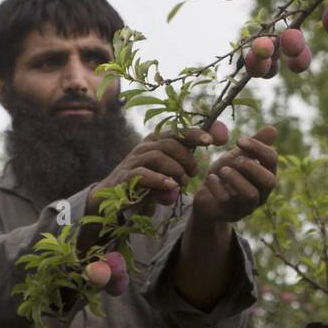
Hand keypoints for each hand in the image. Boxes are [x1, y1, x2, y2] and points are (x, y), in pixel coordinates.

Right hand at [91, 127, 211, 210]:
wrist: (116, 196)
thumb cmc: (148, 181)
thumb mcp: (169, 171)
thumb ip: (184, 165)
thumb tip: (202, 162)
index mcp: (156, 141)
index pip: (177, 131)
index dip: (194, 133)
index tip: (211, 140)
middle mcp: (144, 147)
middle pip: (170, 143)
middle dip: (187, 158)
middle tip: (194, 173)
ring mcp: (133, 161)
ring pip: (158, 156)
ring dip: (176, 170)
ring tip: (183, 182)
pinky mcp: (125, 177)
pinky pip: (143, 174)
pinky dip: (160, 180)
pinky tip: (172, 186)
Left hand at [192, 126, 278, 222]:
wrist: (207, 192)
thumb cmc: (227, 172)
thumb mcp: (239, 155)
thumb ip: (254, 144)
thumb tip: (273, 129)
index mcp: (266, 174)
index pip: (271, 159)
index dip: (257, 147)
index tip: (239, 140)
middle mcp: (262, 192)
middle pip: (269, 181)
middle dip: (251, 167)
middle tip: (235, 160)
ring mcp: (247, 206)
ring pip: (250, 195)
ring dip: (235, 179)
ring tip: (222, 170)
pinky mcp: (230, 213)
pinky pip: (227, 201)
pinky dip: (218, 187)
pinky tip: (212, 178)